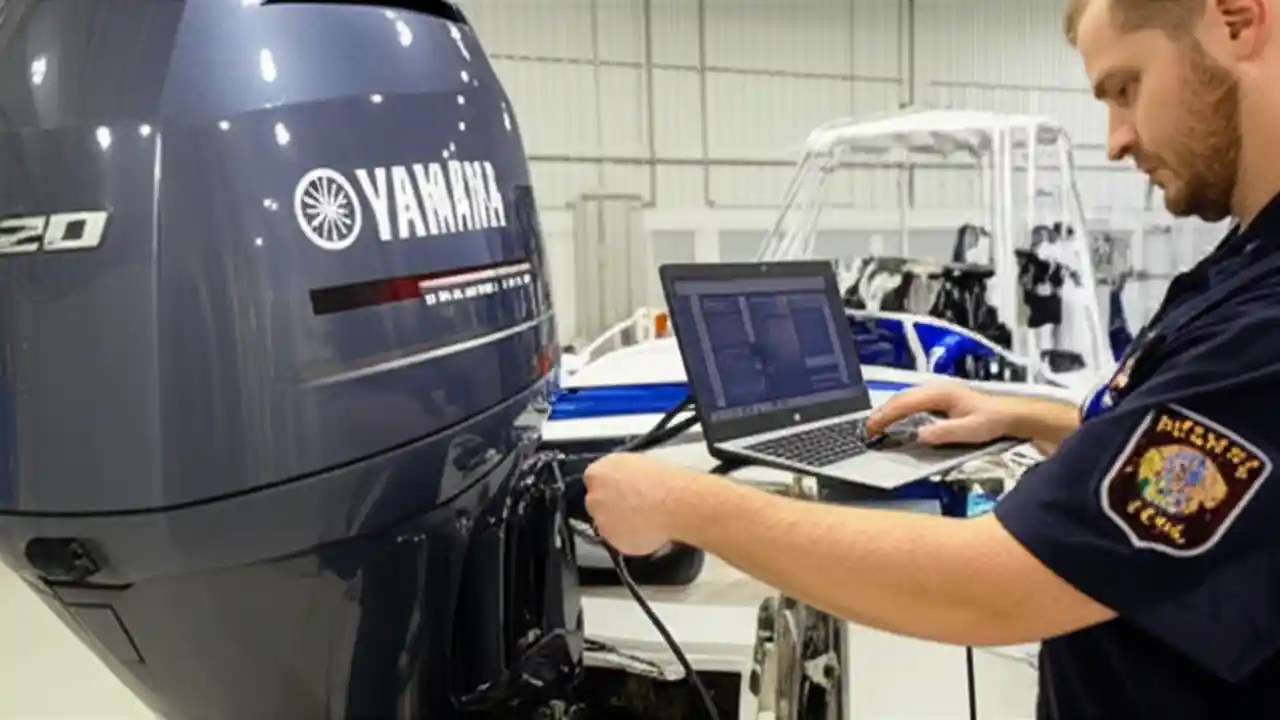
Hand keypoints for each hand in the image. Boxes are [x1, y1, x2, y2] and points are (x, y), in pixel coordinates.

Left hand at [583, 453, 694, 555]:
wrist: (673, 503)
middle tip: (634, 505)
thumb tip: (625, 481)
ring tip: (646, 519)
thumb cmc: (662, 479)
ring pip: (609, 525)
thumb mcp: (636, 462)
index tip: (621, 489)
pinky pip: (622, 541)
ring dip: (621, 524)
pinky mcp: (614, 543)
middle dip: (611, 506)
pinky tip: (650, 531)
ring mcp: (602, 523)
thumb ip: (621, 474)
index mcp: (597, 474)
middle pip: (597, 503)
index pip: (594, 480)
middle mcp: (593, 499)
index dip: (609, 486)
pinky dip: (633, 539)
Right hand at [866, 381, 1018, 444]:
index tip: (871, 428)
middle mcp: (935, 388)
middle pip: (900, 398)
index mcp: (940, 394)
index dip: (885, 416)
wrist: (1009, 414)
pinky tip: (895, 420)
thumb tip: (920, 435)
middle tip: (867, 430)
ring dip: (888, 412)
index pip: (904, 403)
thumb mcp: (970, 431)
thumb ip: (945, 433)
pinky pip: (911, 401)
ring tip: (876, 426)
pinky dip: (898, 410)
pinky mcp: (938, 397)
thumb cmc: (992, 421)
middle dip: (881, 413)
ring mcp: (936, 391)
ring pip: (904, 399)